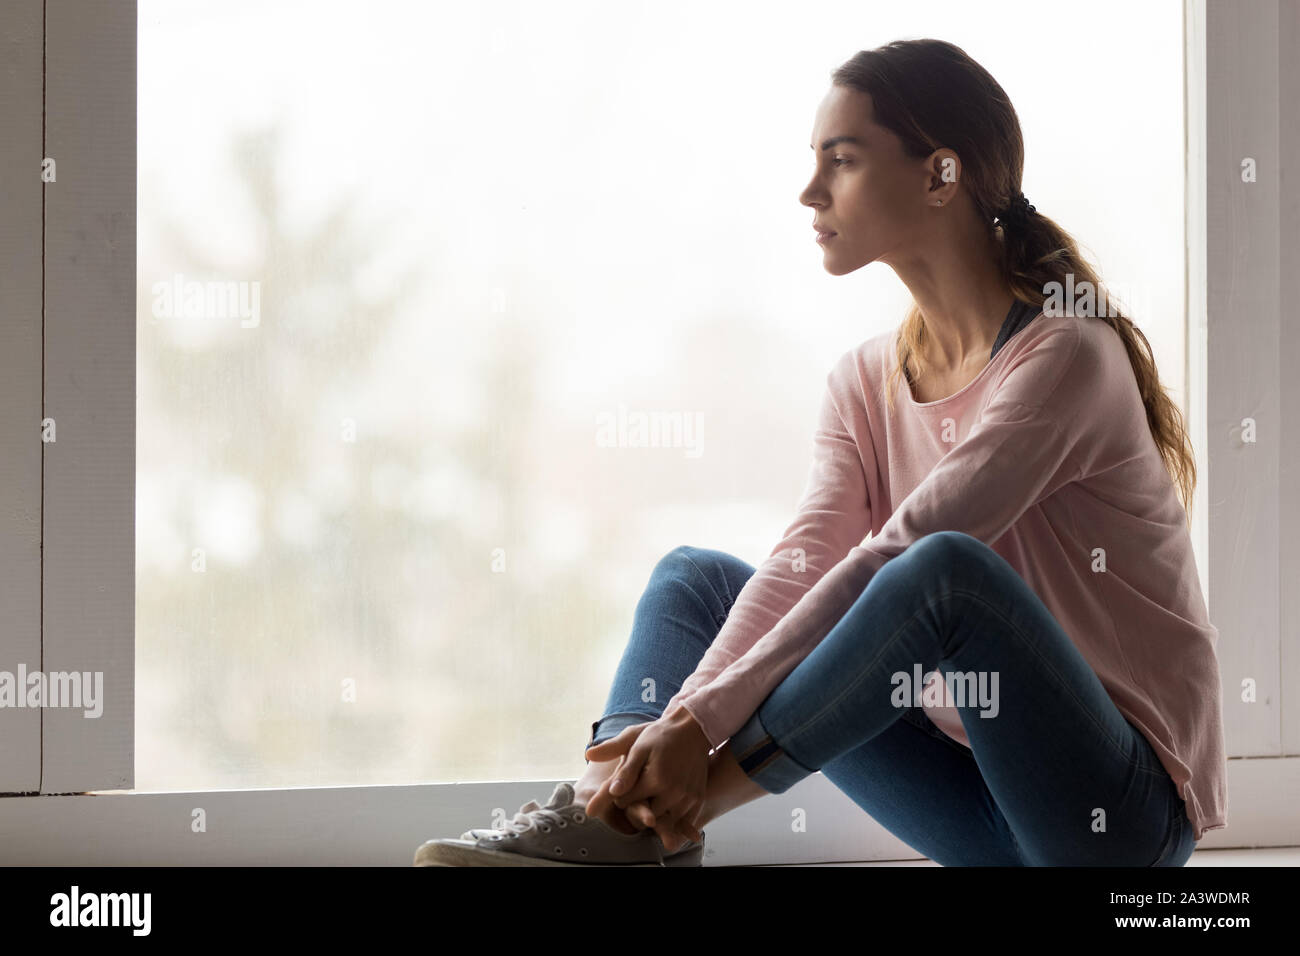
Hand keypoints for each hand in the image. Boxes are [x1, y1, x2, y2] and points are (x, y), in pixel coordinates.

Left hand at [583, 705, 711, 847]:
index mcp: (654, 780)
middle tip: (637, 793)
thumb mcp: (637, 745)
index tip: (622, 786)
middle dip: (637, 807)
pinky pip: (682, 822)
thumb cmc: (660, 735)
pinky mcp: (698, 801)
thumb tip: (611, 792)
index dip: (619, 795)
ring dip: (655, 815)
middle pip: (643, 816)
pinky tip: (667, 806)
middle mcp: (672, 793)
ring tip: (653, 797)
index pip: (624, 801)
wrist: (692, 729)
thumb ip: (624, 770)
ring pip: (663, 822)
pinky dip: (673, 820)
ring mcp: (687, 798)